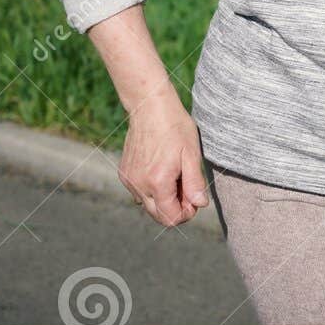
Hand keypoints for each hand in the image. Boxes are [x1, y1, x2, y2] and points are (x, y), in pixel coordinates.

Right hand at [118, 90, 208, 227]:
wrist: (149, 106)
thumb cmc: (175, 127)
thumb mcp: (191, 154)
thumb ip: (195, 183)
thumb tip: (200, 205)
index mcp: (157, 182)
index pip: (170, 217)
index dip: (186, 213)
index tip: (194, 198)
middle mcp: (139, 185)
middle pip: (157, 215)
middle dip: (175, 208)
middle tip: (187, 188)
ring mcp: (129, 180)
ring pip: (148, 204)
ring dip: (163, 198)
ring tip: (175, 175)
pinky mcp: (124, 173)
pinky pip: (139, 192)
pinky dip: (151, 188)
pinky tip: (161, 169)